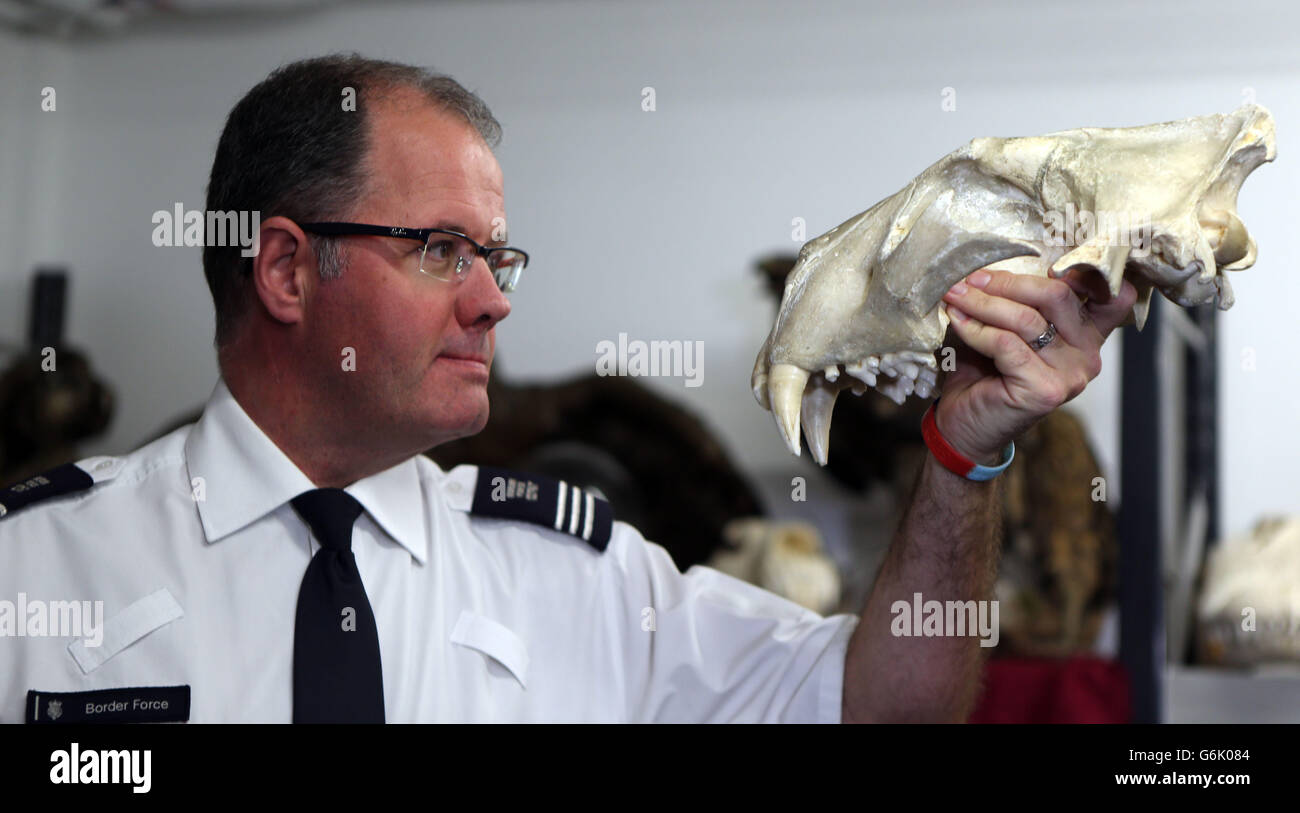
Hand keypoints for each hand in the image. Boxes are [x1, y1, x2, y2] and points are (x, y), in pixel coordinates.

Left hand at [933, 267, 1138, 464]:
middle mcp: (1088, 354)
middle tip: (971, 279)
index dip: (1087, 271)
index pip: (1111, 295)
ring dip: (984, 303)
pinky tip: (957, 321)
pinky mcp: (1045, 389)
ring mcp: (1070, 374)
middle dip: (1008, 282)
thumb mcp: (1006, 327)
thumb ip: (1016, 300)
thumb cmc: (984, 372)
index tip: (1042, 262)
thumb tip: (987, 265)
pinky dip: (976, 328)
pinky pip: (1006, 343)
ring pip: (1027, 318)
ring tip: (955, 295)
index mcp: (1087, 334)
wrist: (964, 424)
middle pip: (1057, 296)